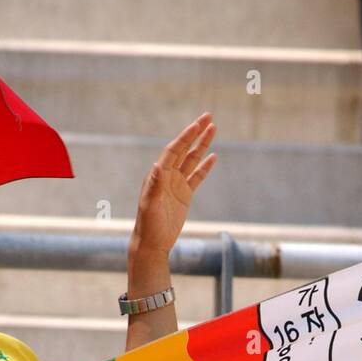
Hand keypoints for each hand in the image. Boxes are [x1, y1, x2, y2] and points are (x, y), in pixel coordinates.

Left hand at [128, 112, 216, 262]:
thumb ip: (154, 186)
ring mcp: (177, 185)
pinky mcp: (184, 195)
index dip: (186, 136)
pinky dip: (205, 167)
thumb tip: (157, 166)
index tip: (197, 124)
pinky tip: (213, 156)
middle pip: (184, 149)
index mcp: (158, 175)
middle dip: (196, 133)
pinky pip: (197, 177)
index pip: (174, 150)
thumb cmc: (148, 226)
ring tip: (213, 129)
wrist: (152, 243)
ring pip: (192, 160)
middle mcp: (167, 176)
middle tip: (208, 117)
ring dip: (202, 145)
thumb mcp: (150, 206)